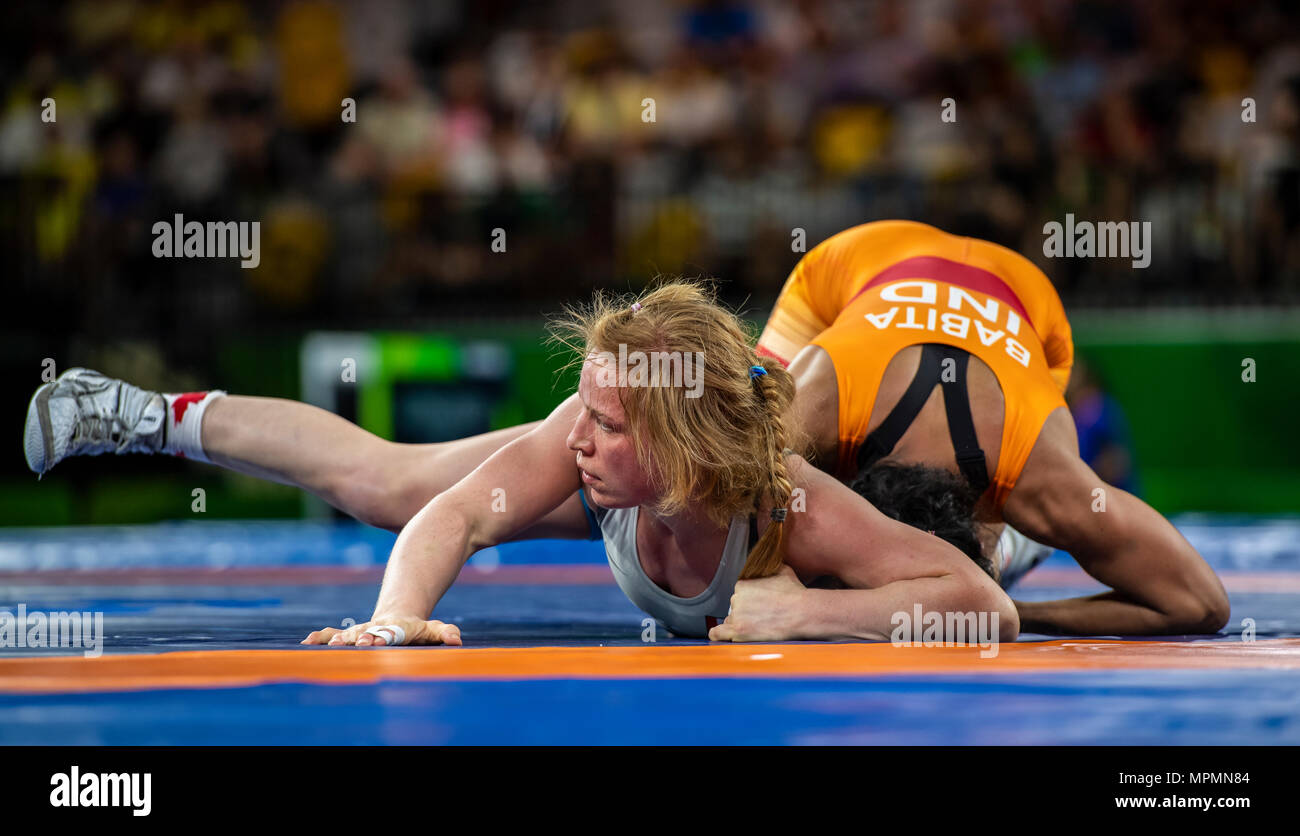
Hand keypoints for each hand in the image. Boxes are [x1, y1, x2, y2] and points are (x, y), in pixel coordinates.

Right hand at [301, 615, 462, 645]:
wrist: (398, 614)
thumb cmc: (416, 629)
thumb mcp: (432, 629)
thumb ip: (444, 632)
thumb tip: (456, 640)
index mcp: (396, 628)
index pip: (390, 634)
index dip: (381, 638)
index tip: (372, 643)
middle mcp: (376, 628)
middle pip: (366, 632)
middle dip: (358, 638)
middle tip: (349, 643)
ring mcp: (362, 630)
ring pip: (348, 633)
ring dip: (337, 639)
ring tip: (327, 645)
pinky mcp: (351, 634)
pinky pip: (334, 634)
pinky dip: (322, 637)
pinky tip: (306, 642)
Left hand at [707, 564, 809, 641]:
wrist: (803, 612)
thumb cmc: (795, 593)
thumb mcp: (783, 571)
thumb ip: (770, 567)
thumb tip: (770, 564)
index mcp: (742, 585)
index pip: (739, 595)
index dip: (749, 602)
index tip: (759, 606)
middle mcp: (736, 598)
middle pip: (735, 609)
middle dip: (746, 613)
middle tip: (762, 618)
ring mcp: (736, 615)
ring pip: (730, 621)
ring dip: (740, 625)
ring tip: (756, 628)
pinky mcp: (738, 631)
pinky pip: (719, 634)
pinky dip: (722, 635)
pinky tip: (730, 635)